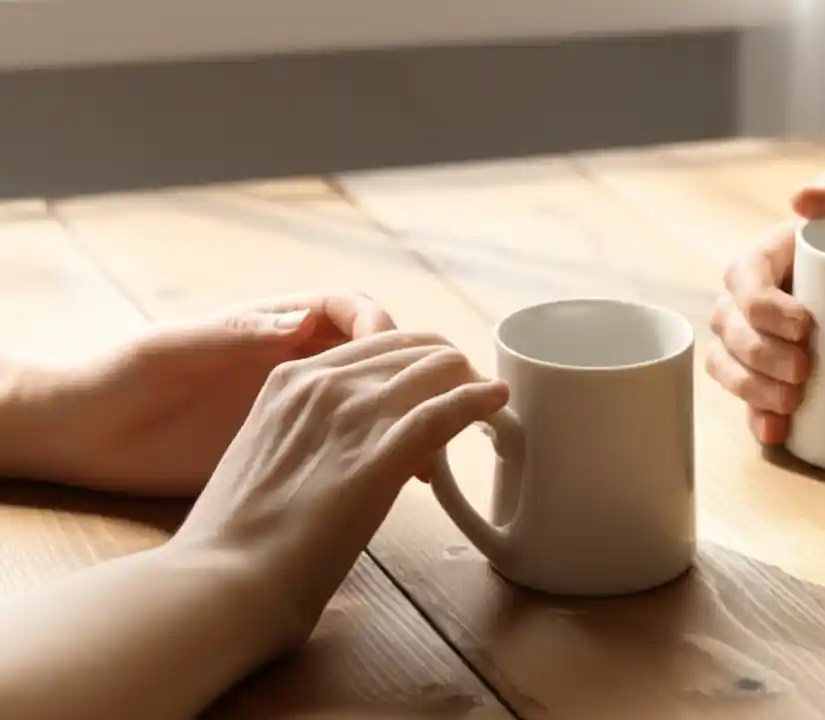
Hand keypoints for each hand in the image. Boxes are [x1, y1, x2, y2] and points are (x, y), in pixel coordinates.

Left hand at [8, 292, 394, 495]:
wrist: (89, 438)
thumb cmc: (122, 379)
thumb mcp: (175, 349)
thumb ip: (237, 333)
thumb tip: (300, 321)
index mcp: (271, 323)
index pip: (350, 309)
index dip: (385, 326)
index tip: (404, 355)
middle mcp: (291, 356)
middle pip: (377, 352)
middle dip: (416, 373)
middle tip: (443, 405)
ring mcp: (295, 400)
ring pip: (374, 398)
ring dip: (408, 417)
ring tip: (431, 451)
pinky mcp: (290, 441)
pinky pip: (354, 439)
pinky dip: (384, 450)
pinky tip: (400, 475)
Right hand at [171, 331, 507, 649]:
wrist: (220, 582)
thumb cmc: (240, 540)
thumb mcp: (274, 457)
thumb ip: (314, 434)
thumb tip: (358, 445)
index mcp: (289, 379)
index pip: (378, 343)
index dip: (419, 365)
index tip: (438, 392)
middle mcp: (323, 383)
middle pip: (416, 347)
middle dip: (452, 367)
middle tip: (474, 399)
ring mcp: (351, 415)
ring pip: (436, 368)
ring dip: (471, 383)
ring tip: (489, 411)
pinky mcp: (378, 456)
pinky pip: (445, 409)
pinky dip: (478, 400)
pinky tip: (497, 403)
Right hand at [707, 171, 824, 442]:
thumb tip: (803, 198)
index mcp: (779, 254)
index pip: (744, 274)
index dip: (759, 303)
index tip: (802, 324)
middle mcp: (763, 297)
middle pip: (728, 323)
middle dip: (755, 352)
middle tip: (802, 370)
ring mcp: (767, 341)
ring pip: (726, 362)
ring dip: (749, 386)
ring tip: (790, 403)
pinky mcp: (781, 379)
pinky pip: (750, 402)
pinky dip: (757, 418)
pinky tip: (776, 432)